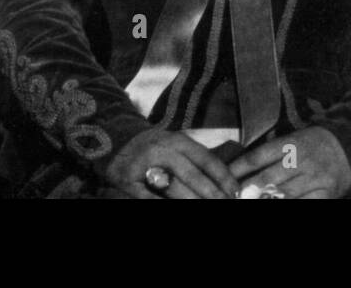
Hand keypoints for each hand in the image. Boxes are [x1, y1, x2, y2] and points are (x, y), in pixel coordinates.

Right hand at [103, 127, 239, 199]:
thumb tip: (225, 181)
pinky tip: (178, 210)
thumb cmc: (154, 148)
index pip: (206, 160)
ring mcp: (144, 166)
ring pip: (174, 189)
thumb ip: (196, 160)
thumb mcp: (176, 145)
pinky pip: (150, 199)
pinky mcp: (128, 182)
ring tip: (207, 209)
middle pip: (193, 176)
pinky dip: (165, 205)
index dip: (223, 178)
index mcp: (178, 140)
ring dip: (192, 201)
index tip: (235, 193)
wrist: (115, 140)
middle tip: (223, 203)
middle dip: (211, 195)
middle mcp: (163, 150)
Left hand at [227, 126, 350, 198]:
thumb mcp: (292, 140)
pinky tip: (276, 205)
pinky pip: (303, 204)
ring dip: (265, 201)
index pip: (258, 157)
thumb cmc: (312, 145)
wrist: (349, 148)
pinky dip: (289, 206)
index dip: (238, 170)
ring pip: (283, 195)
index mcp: (291, 143)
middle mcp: (302, 159)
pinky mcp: (325, 193)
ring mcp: (314, 178)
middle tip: (231, 196)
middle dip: (247, 191)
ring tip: (249, 201)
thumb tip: (237, 170)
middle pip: (267, 178)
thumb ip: (269, 155)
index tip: (223, 180)